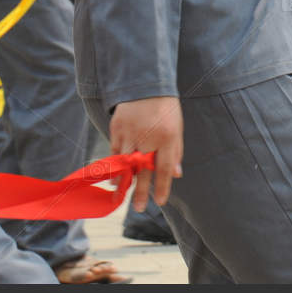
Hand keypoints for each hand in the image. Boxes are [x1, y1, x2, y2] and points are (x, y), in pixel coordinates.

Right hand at [110, 96, 183, 210]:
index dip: (162, 186)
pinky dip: (115, 164)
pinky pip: (115, 150)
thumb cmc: (165, 109)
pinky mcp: (116, 127)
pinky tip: (114, 176)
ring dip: (122, 181)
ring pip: (124, 163)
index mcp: (167, 137)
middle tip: (138, 209)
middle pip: (142, 170)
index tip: (160, 201)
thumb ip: (175, 152)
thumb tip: (177, 175)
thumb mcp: (176, 128)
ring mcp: (130, 132)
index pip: (164, 168)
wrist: (146, 83)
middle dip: (140, 191)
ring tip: (119, 196)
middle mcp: (148, 136)